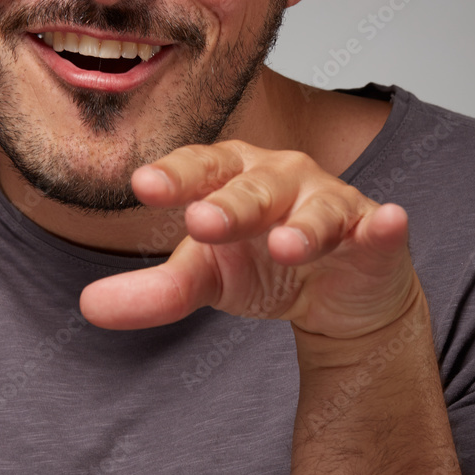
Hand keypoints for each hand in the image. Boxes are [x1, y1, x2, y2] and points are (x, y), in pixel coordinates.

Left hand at [80, 141, 419, 342]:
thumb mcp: (206, 278)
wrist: (336, 293)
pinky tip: (387, 222)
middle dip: (231, 205)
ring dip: (303, 227)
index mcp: (231, 176)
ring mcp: (329, 201)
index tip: (142, 186)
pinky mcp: (374, 232)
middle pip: (253, 188)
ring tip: (286, 246)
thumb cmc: (260, 264)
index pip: (198, 168)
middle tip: (202, 224)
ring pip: (315, 209)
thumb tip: (87, 307)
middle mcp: (280, 178)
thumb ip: (155, 291)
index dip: (174, 177)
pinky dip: (383, 225)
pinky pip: (378, 225)